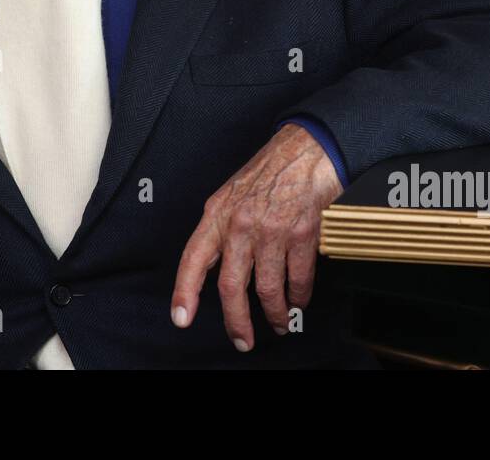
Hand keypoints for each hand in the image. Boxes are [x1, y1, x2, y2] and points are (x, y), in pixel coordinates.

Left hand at [171, 124, 343, 351]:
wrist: (308, 149)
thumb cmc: (272, 170)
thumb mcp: (233, 193)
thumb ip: (222, 228)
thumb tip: (215, 262)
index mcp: (218, 213)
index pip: (194, 258)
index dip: (185, 291)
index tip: (181, 317)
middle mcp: (241, 224)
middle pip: (231, 286)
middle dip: (236, 321)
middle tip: (242, 339)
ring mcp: (272, 231)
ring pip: (268, 289)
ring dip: (274, 313)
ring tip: (278, 322)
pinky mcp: (301, 235)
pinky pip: (298, 279)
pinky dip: (299, 296)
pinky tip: (298, 300)